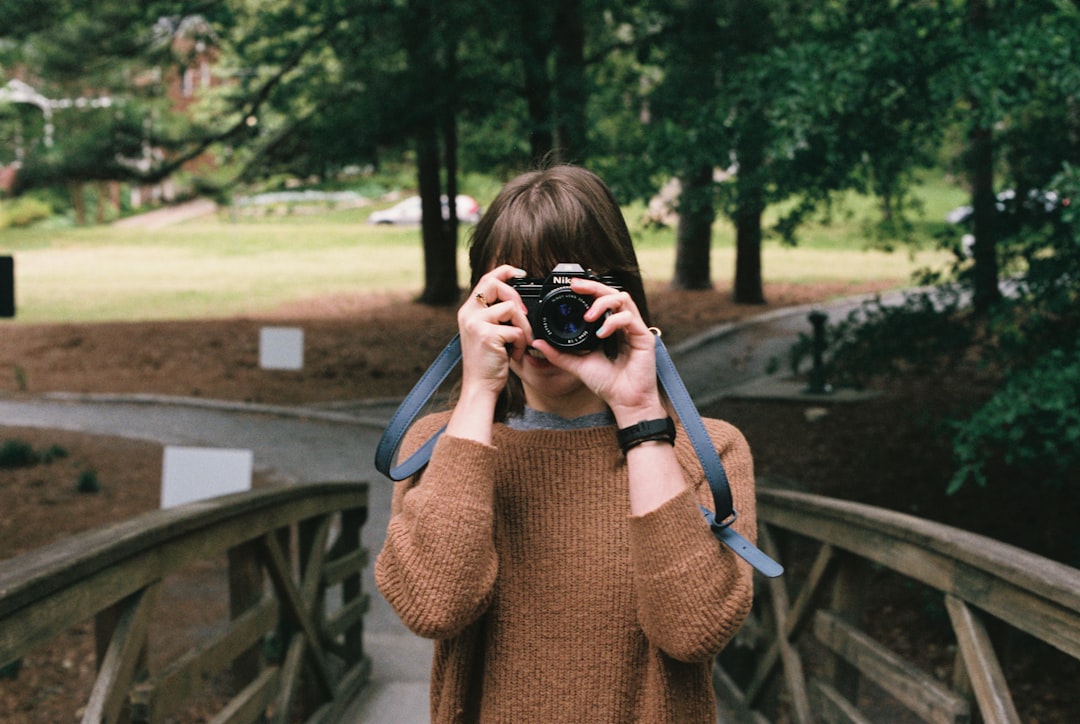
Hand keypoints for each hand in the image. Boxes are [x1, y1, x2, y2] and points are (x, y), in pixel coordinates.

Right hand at [456, 265, 531, 400]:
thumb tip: (517, 301)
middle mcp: (468, 313)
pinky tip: (514, 354)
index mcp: (468, 311)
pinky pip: (516, 330)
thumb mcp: (488, 333)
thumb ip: (496, 315)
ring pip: (511, 308)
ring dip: (523, 327)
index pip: (486, 278)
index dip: (504, 271)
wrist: (479, 386)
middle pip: (496, 285)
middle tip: (523, 316)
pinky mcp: (486, 335)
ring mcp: (476, 323)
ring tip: (519, 343)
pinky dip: (521, 344)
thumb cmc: (488, 363)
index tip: (520, 273)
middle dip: (515, 297)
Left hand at [532, 278, 664, 424]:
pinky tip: (601, 334)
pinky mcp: (644, 337)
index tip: (571, 286)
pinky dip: (613, 321)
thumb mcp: (577, 365)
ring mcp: (634, 329)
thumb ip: (558, 354)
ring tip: (588, 318)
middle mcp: (623, 324)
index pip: (601, 299)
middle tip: (575, 286)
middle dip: (593, 286)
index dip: (588, 289)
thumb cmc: (607, 383)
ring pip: (622, 298)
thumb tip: (537, 343)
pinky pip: (629, 318)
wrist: (625, 401)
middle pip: (612, 292)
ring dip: (602, 303)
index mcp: (610, 327)